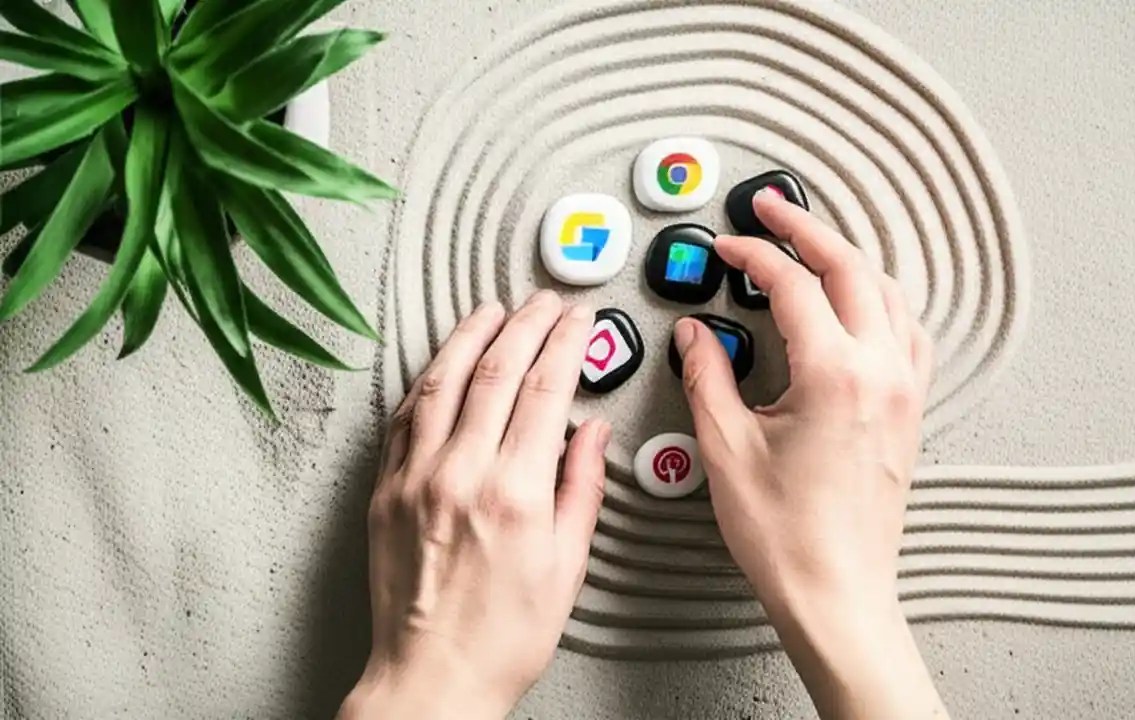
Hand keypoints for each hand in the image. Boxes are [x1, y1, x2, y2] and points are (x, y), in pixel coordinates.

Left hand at [338, 292, 608, 719]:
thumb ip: (581, 487)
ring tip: (491, 310)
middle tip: (544, 302)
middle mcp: (460, 475)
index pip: (545, 389)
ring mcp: (415, 478)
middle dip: (525, 324)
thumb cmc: (503, 636)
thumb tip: (591, 431)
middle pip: (495, 371)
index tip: (577, 321)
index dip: (565, 343)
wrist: (431, 678)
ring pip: (442, 381)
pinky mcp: (384, 490)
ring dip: (470, 336)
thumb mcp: (566, 564)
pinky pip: (405, 416)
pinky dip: (428, 379)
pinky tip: (443, 363)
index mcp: (515, 493)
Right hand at [673, 190, 945, 718]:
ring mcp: (904, 389)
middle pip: (850, 268)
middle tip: (769, 208)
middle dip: (806, 229)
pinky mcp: (909, 410)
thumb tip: (695, 334)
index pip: (791, 284)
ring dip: (847, 258)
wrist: (838, 594)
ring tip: (810, 244)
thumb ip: (708, 377)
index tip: (724, 247)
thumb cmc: (786, 536)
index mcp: (833, 373)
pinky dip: (879, 299)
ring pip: (887, 292)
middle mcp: (880, 370)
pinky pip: (907, 331)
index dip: (752, 255)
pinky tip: (856, 303)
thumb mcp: (725, 450)